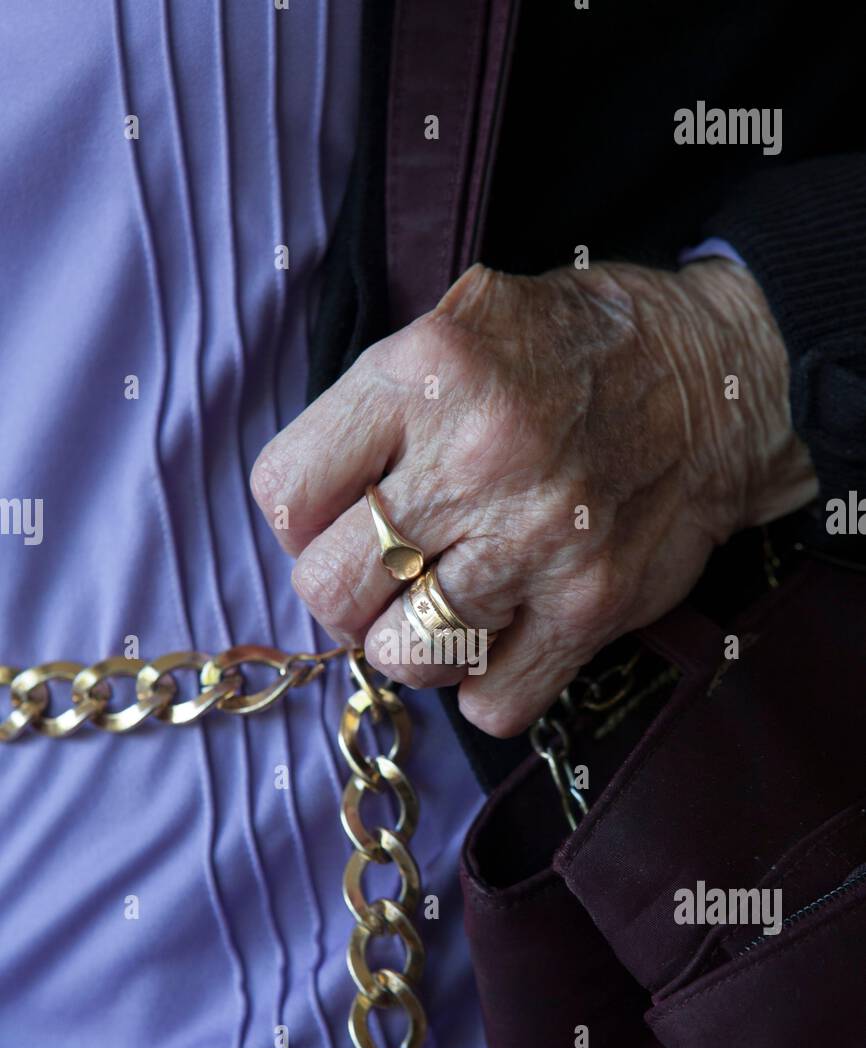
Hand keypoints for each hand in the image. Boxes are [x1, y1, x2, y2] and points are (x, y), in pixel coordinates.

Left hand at [251, 258, 814, 736]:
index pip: (285, 491)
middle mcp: (475, 462)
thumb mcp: (463, 319)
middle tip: (383, 573)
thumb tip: (307, 505)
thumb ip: (377, 398)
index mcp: (426, 374)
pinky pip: (491, 703)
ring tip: (442, 604)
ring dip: (410, 643)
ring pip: (402, 658)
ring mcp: (537, 544)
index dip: (298, 520)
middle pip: (328, 591)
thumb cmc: (575, 353)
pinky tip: (499, 638)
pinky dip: (483, 686)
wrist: (718, 384)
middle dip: (344, 592)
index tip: (334, 519)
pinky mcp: (590, 609)